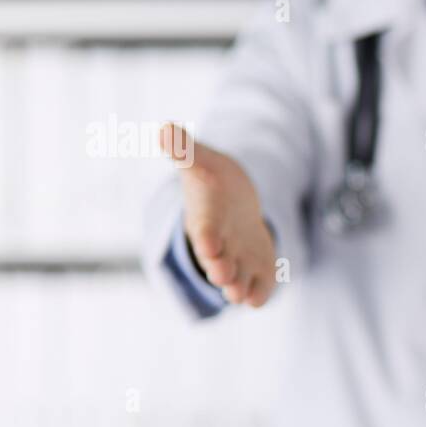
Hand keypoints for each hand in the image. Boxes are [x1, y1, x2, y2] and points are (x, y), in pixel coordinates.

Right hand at [160, 123, 276, 306]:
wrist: (234, 199)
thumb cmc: (213, 182)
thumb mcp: (202, 162)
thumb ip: (184, 150)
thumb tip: (164, 129)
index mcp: (206, 222)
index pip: (204, 233)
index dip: (207, 239)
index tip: (209, 246)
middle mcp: (220, 247)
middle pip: (218, 265)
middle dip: (221, 272)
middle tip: (224, 276)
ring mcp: (239, 260)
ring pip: (236, 282)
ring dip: (238, 289)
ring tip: (240, 295)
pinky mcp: (258, 269)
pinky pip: (259, 288)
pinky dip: (260, 294)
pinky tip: (261, 297)